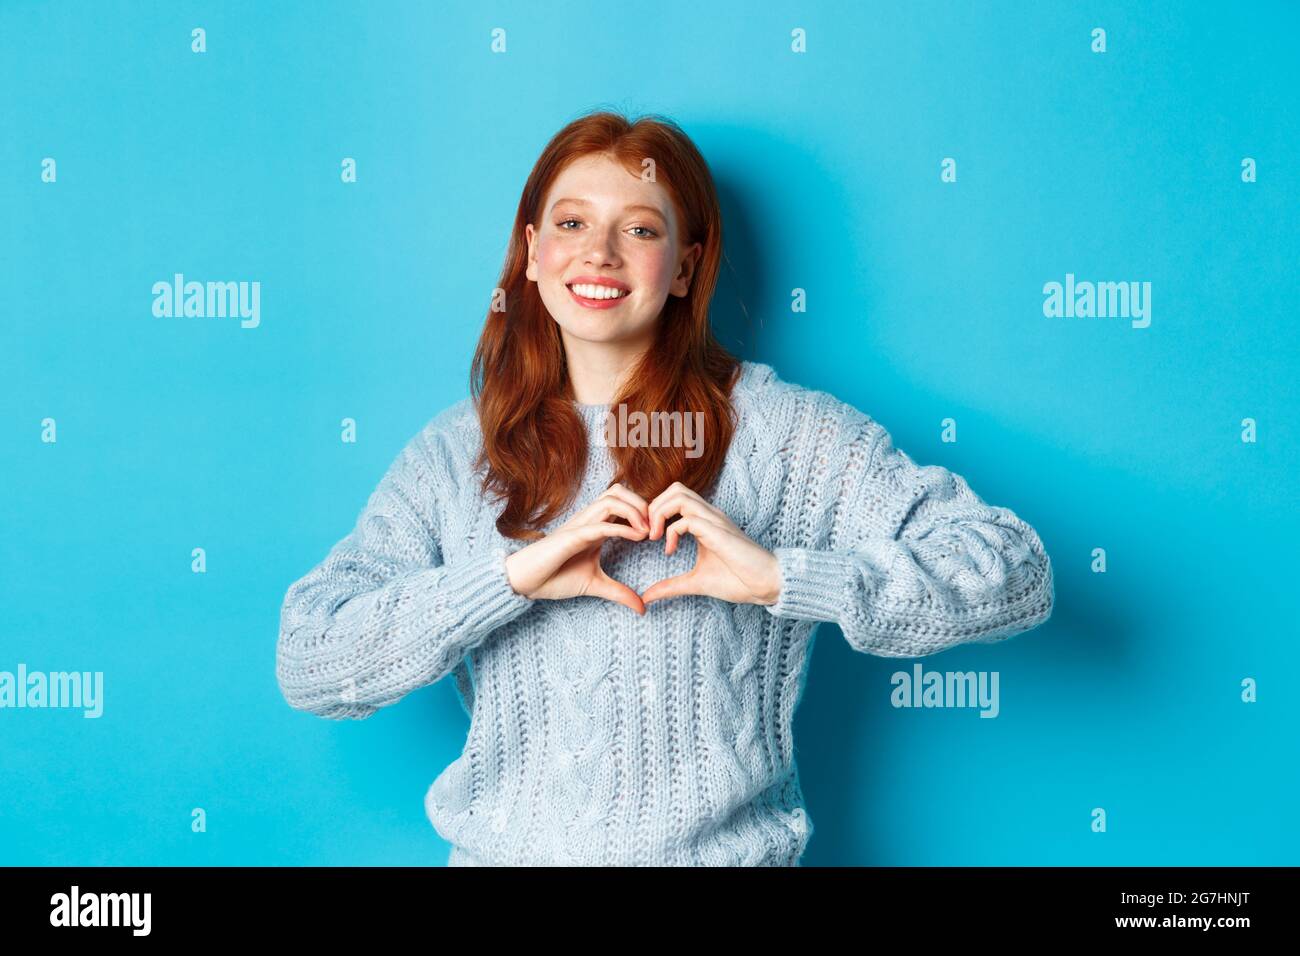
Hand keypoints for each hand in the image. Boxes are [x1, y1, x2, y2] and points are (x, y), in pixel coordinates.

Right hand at [504, 482, 650, 613]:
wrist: (526, 582)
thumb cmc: (555, 578)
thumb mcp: (595, 585)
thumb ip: (619, 592)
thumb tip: (642, 608)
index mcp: (596, 526)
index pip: (623, 503)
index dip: (644, 511)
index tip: (659, 532)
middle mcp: (589, 520)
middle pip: (620, 491)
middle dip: (643, 503)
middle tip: (657, 527)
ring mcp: (581, 525)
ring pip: (611, 498)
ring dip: (635, 510)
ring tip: (648, 531)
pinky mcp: (572, 536)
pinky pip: (600, 524)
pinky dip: (622, 527)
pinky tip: (637, 537)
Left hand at [640, 482, 781, 607]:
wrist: (766, 584)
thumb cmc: (738, 580)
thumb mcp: (696, 582)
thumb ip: (671, 586)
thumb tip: (647, 596)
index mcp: (705, 521)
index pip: (675, 497)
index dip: (656, 512)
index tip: (649, 537)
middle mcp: (709, 515)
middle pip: (674, 488)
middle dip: (653, 507)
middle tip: (648, 534)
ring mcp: (714, 520)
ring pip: (678, 495)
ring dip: (659, 513)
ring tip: (654, 538)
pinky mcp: (718, 531)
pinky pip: (687, 519)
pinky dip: (671, 532)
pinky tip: (670, 550)